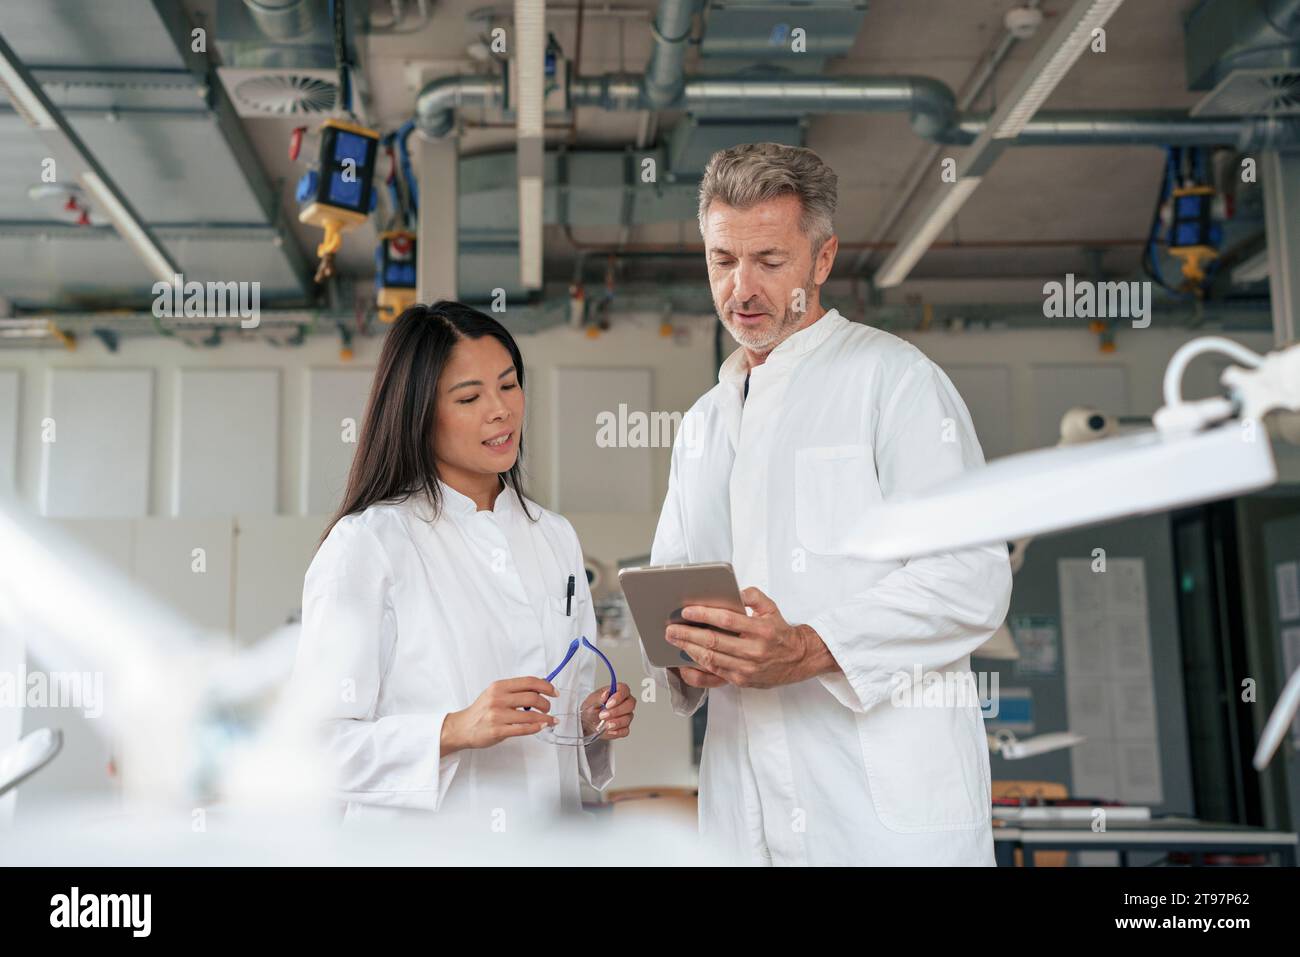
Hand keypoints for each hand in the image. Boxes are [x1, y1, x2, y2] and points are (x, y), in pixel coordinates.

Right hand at [441, 677, 556, 754]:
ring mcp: (497, 715)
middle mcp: (498, 699)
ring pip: (531, 716)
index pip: (529, 682)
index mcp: (499, 686)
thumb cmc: (481, 710)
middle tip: (548, 708)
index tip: (554, 692)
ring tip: (550, 720)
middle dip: (546, 704)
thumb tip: (540, 686)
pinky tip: (542, 726)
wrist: (462, 727)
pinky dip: (537, 727)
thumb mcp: (495, 693)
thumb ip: (515, 690)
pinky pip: (523, 729)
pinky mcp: (498, 731)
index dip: (546, 686)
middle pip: (532, 698)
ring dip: (545, 718)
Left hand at [582, 682, 635, 738]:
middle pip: (630, 704)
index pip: (624, 690)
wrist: (587, 724)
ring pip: (628, 718)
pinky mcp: (624, 727)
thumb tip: (606, 694)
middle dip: (617, 711)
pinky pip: (625, 730)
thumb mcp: (590, 702)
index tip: (608, 704)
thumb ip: (599, 698)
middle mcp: (624, 703)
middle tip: (603, 715)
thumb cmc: (590, 710)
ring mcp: (626, 715)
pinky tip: (608, 730)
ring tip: (604, 724)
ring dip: (616, 722)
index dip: (619, 696)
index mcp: (617, 692)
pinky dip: (616, 731)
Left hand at [665, 587, 836, 688]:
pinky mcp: (742, 681)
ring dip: (688, 650)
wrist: (799, 659)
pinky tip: (683, 662)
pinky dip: (696, 670)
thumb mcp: (771, 608)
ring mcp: (747, 669)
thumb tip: (732, 591)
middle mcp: (754, 651)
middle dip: (688, 634)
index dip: (704, 615)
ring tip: (674, 640)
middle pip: (714, 642)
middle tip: (671, 629)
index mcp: (761, 630)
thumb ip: (752, 596)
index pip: (727, 620)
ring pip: (711, 660)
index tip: (686, 611)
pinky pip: (714, 676)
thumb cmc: (780, 631)